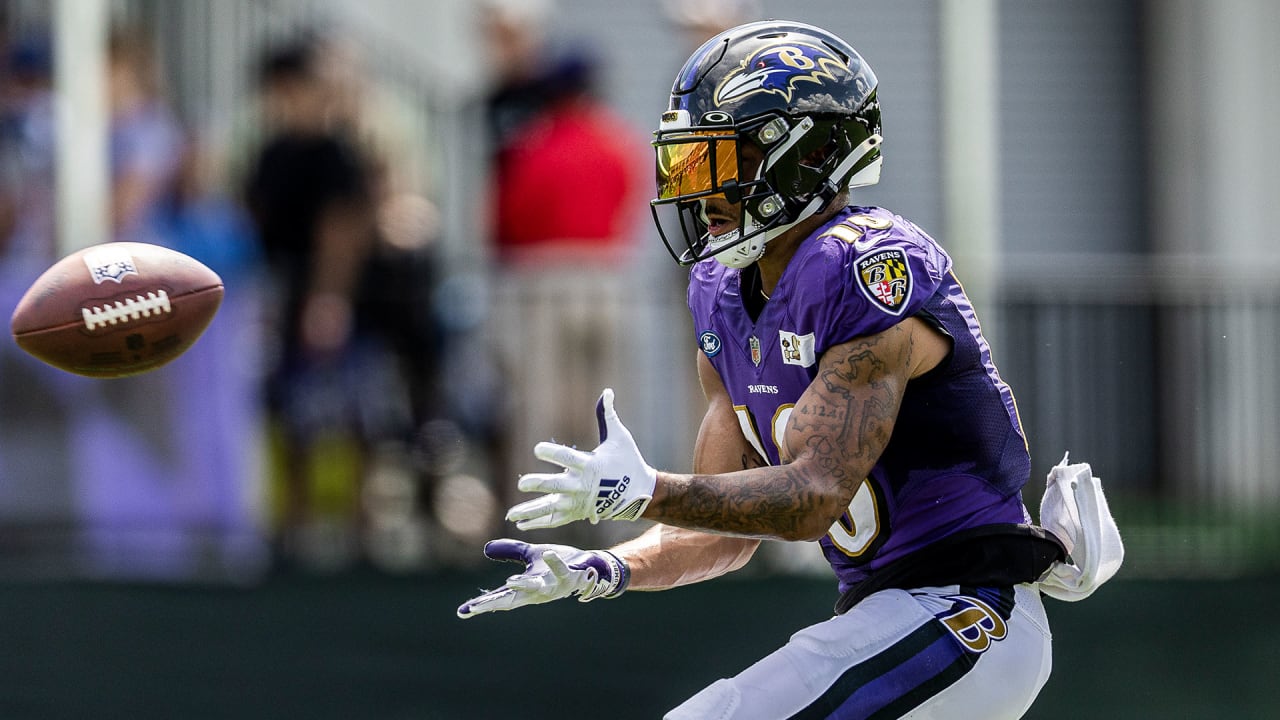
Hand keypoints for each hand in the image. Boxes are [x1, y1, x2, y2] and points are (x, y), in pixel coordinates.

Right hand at [455, 539, 628, 618]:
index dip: (482, 605)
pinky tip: (548, 553)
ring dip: (525, 585)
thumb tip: (486, 549)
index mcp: (527, 588)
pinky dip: (555, 563)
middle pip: (513, 600)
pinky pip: (562, 570)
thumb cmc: (559, 563)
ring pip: (538, 588)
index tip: (463, 612)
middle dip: (493, 604)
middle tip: (475, 608)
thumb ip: (510, 552)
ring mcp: (556, 586)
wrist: (592, 567)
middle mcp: (539, 591)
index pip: (500, 598)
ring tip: (510, 581)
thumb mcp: (531, 555)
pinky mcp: (572, 576)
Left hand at [506, 388, 656, 529]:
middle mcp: (582, 485)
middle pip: (556, 486)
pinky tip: (521, 523)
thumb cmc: (628, 461)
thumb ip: (608, 416)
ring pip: (551, 508)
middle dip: (539, 485)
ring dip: (531, 511)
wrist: (640, 493)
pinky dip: (538, 522)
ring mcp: (579, 501)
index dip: (551, 453)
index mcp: (590, 465)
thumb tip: (606, 392)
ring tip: (511, 514)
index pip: (567, 458)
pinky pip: (555, 519)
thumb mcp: (620, 437)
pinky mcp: (578, 512)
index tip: (537, 450)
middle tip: (523, 484)